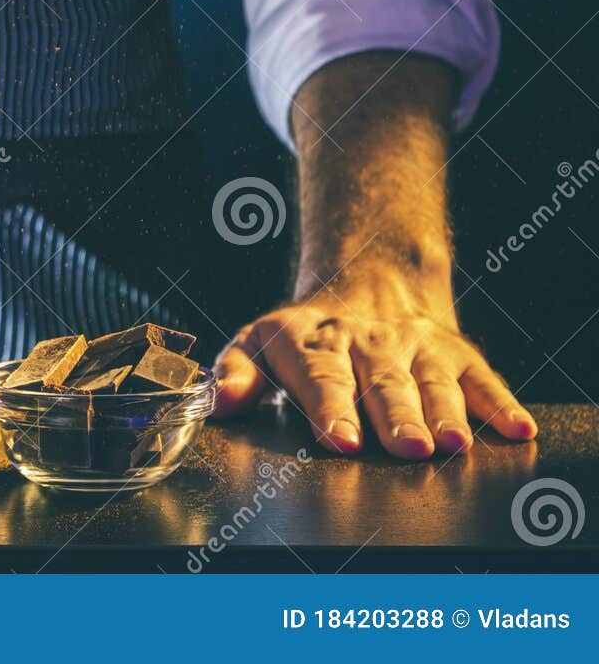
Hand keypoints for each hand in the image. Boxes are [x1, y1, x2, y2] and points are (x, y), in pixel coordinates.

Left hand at [213, 294, 535, 459]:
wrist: (364, 285)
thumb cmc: (304, 337)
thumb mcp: (256, 343)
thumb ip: (235, 373)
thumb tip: (219, 403)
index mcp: (314, 344)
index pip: (322, 378)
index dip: (332, 409)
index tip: (342, 439)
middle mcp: (368, 345)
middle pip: (383, 384)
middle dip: (396, 417)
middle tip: (407, 448)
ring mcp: (416, 348)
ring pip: (433, 382)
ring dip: (446, 413)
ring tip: (452, 443)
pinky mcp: (456, 353)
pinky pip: (482, 379)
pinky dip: (501, 403)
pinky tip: (516, 428)